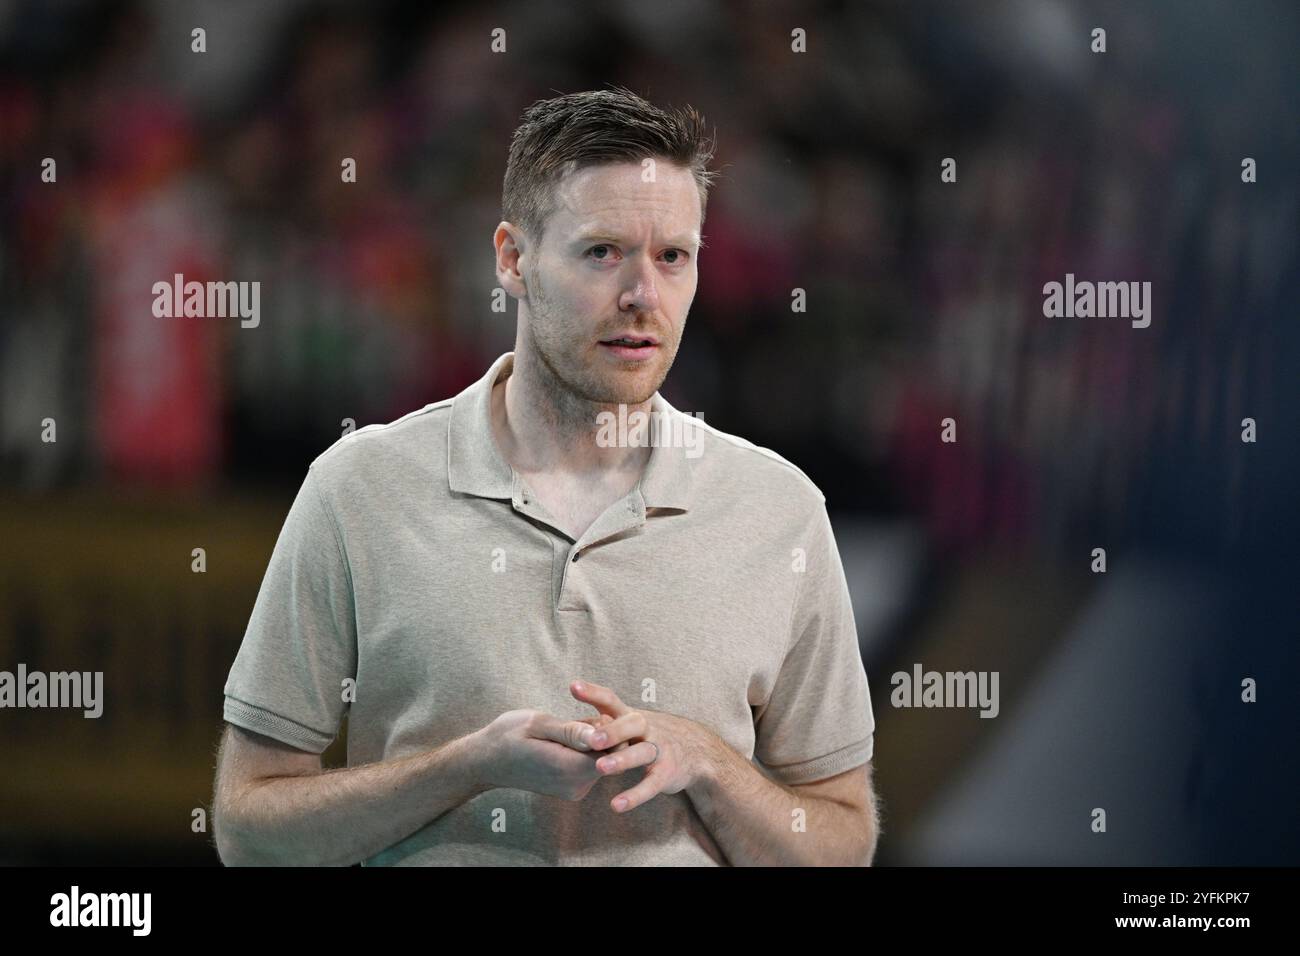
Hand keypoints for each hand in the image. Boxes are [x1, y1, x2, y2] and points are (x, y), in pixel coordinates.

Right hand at [477, 709, 608, 800]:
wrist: (485, 761)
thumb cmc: (508, 736)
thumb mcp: (538, 723)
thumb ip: (572, 731)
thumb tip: (601, 733)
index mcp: (569, 769)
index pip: (614, 748)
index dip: (611, 728)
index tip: (596, 714)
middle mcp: (576, 786)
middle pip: (611, 755)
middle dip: (603, 734)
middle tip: (579, 719)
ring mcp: (574, 790)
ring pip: (601, 759)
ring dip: (593, 741)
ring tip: (567, 729)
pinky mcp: (572, 789)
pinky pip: (590, 765)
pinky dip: (584, 750)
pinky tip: (564, 740)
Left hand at [569, 679, 709, 812]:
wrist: (696, 750)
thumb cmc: (650, 736)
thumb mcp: (631, 724)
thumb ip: (604, 724)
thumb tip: (567, 723)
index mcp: (631, 716)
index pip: (611, 700)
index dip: (593, 693)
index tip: (573, 686)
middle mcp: (646, 729)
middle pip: (631, 724)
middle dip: (612, 731)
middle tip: (592, 738)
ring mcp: (658, 749)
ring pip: (641, 752)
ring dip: (621, 759)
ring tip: (601, 767)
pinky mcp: (666, 772)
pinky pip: (650, 784)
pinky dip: (635, 795)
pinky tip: (616, 805)